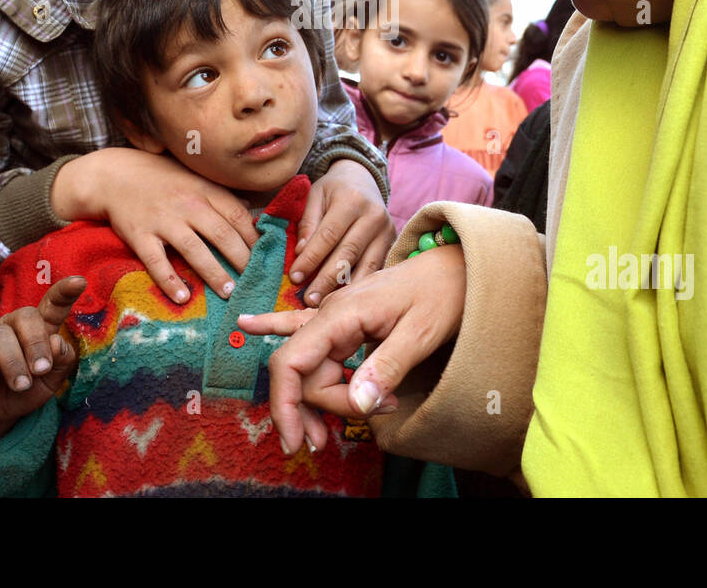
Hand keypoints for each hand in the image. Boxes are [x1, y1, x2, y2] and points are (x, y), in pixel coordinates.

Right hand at [0, 275, 85, 458]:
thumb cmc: (25, 392)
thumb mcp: (51, 381)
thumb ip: (62, 361)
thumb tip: (57, 341)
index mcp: (38, 328)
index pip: (52, 306)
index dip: (64, 293)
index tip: (79, 282)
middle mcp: (12, 326)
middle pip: (26, 316)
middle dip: (36, 344)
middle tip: (41, 370)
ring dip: (14, 362)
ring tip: (21, 385)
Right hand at [50, 148, 258, 303]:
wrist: (115, 175)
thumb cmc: (161, 177)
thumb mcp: (195, 177)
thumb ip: (221, 195)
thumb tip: (252, 210)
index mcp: (204, 190)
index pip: (238, 215)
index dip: (254, 238)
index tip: (267, 256)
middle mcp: (187, 205)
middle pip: (222, 235)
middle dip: (241, 260)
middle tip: (255, 280)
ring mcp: (163, 221)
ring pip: (194, 250)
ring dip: (214, 273)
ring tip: (229, 292)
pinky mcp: (140, 235)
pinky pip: (157, 262)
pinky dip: (170, 281)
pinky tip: (183, 298)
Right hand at [238, 245, 465, 453]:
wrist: (457, 266)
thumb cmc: (443, 294)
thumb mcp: (421, 333)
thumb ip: (387, 367)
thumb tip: (359, 405)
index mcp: (342, 314)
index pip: (292, 362)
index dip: (287, 405)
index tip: (300, 441)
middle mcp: (330, 313)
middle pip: (302, 371)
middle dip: (321, 406)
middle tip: (369, 416)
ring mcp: (335, 314)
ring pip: (308, 365)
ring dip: (318, 397)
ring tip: (344, 423)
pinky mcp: (344, 319)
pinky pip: (303, 330)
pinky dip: (276, 330)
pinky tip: (249, 325)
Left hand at [290, 159, 393, 305]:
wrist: (363, 178)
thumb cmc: (334, 189)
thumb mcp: (315, 195)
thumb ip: (308, 223)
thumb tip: (301, 253)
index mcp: (351, 200)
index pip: (328, 235)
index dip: (311, 258)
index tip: (294, 277)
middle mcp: (373, 215)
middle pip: (347, 254)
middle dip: (326, 279)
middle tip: (308, 300)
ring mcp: (387, 230)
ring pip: (365, 265)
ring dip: (344, 288)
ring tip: (324, 305)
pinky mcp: (392, 242)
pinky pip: (376, 268)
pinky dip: (361, 285)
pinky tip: (346, 299)